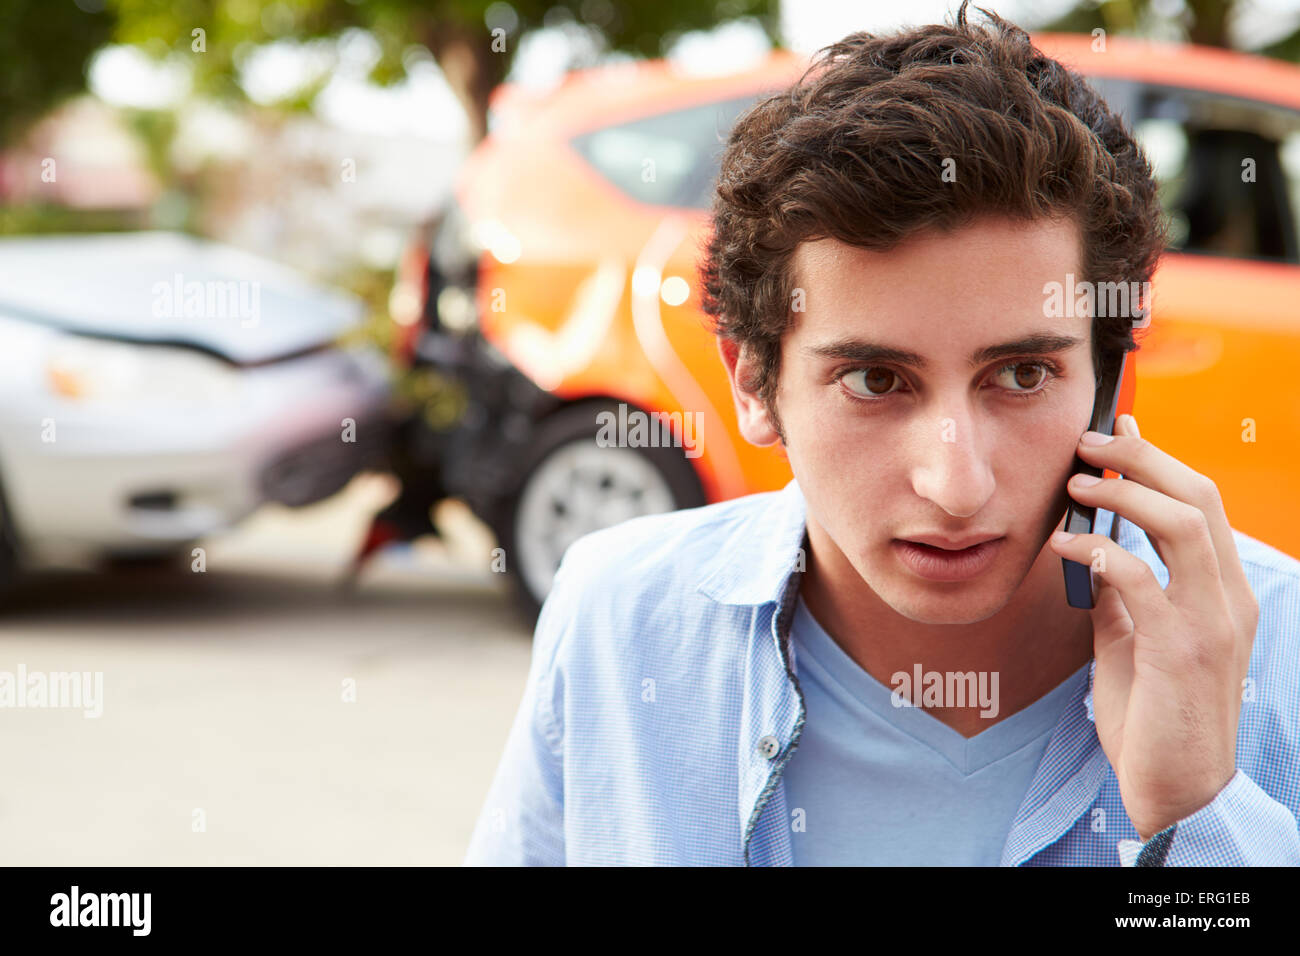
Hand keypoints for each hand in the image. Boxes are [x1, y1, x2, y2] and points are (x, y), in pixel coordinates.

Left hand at [1048, 413, 1258, 840]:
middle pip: (1200, 498)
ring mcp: (1211, 624)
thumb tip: (1096, 547)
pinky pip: (1142, 581)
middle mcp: (1228, 599)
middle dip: (1143, 458)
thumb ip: (1123, 593)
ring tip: (1076, 482)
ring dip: (1127, 493)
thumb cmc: (1154, 714)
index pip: (1203, 504)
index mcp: (1223, 592)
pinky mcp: (1181, 652)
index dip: (1160, 460)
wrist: (1177, 789)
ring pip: (1185, 526)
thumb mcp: (1135, 639)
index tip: (1117, 430)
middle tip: (1088, 442)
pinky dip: (1101, 553)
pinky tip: (1065, 547)